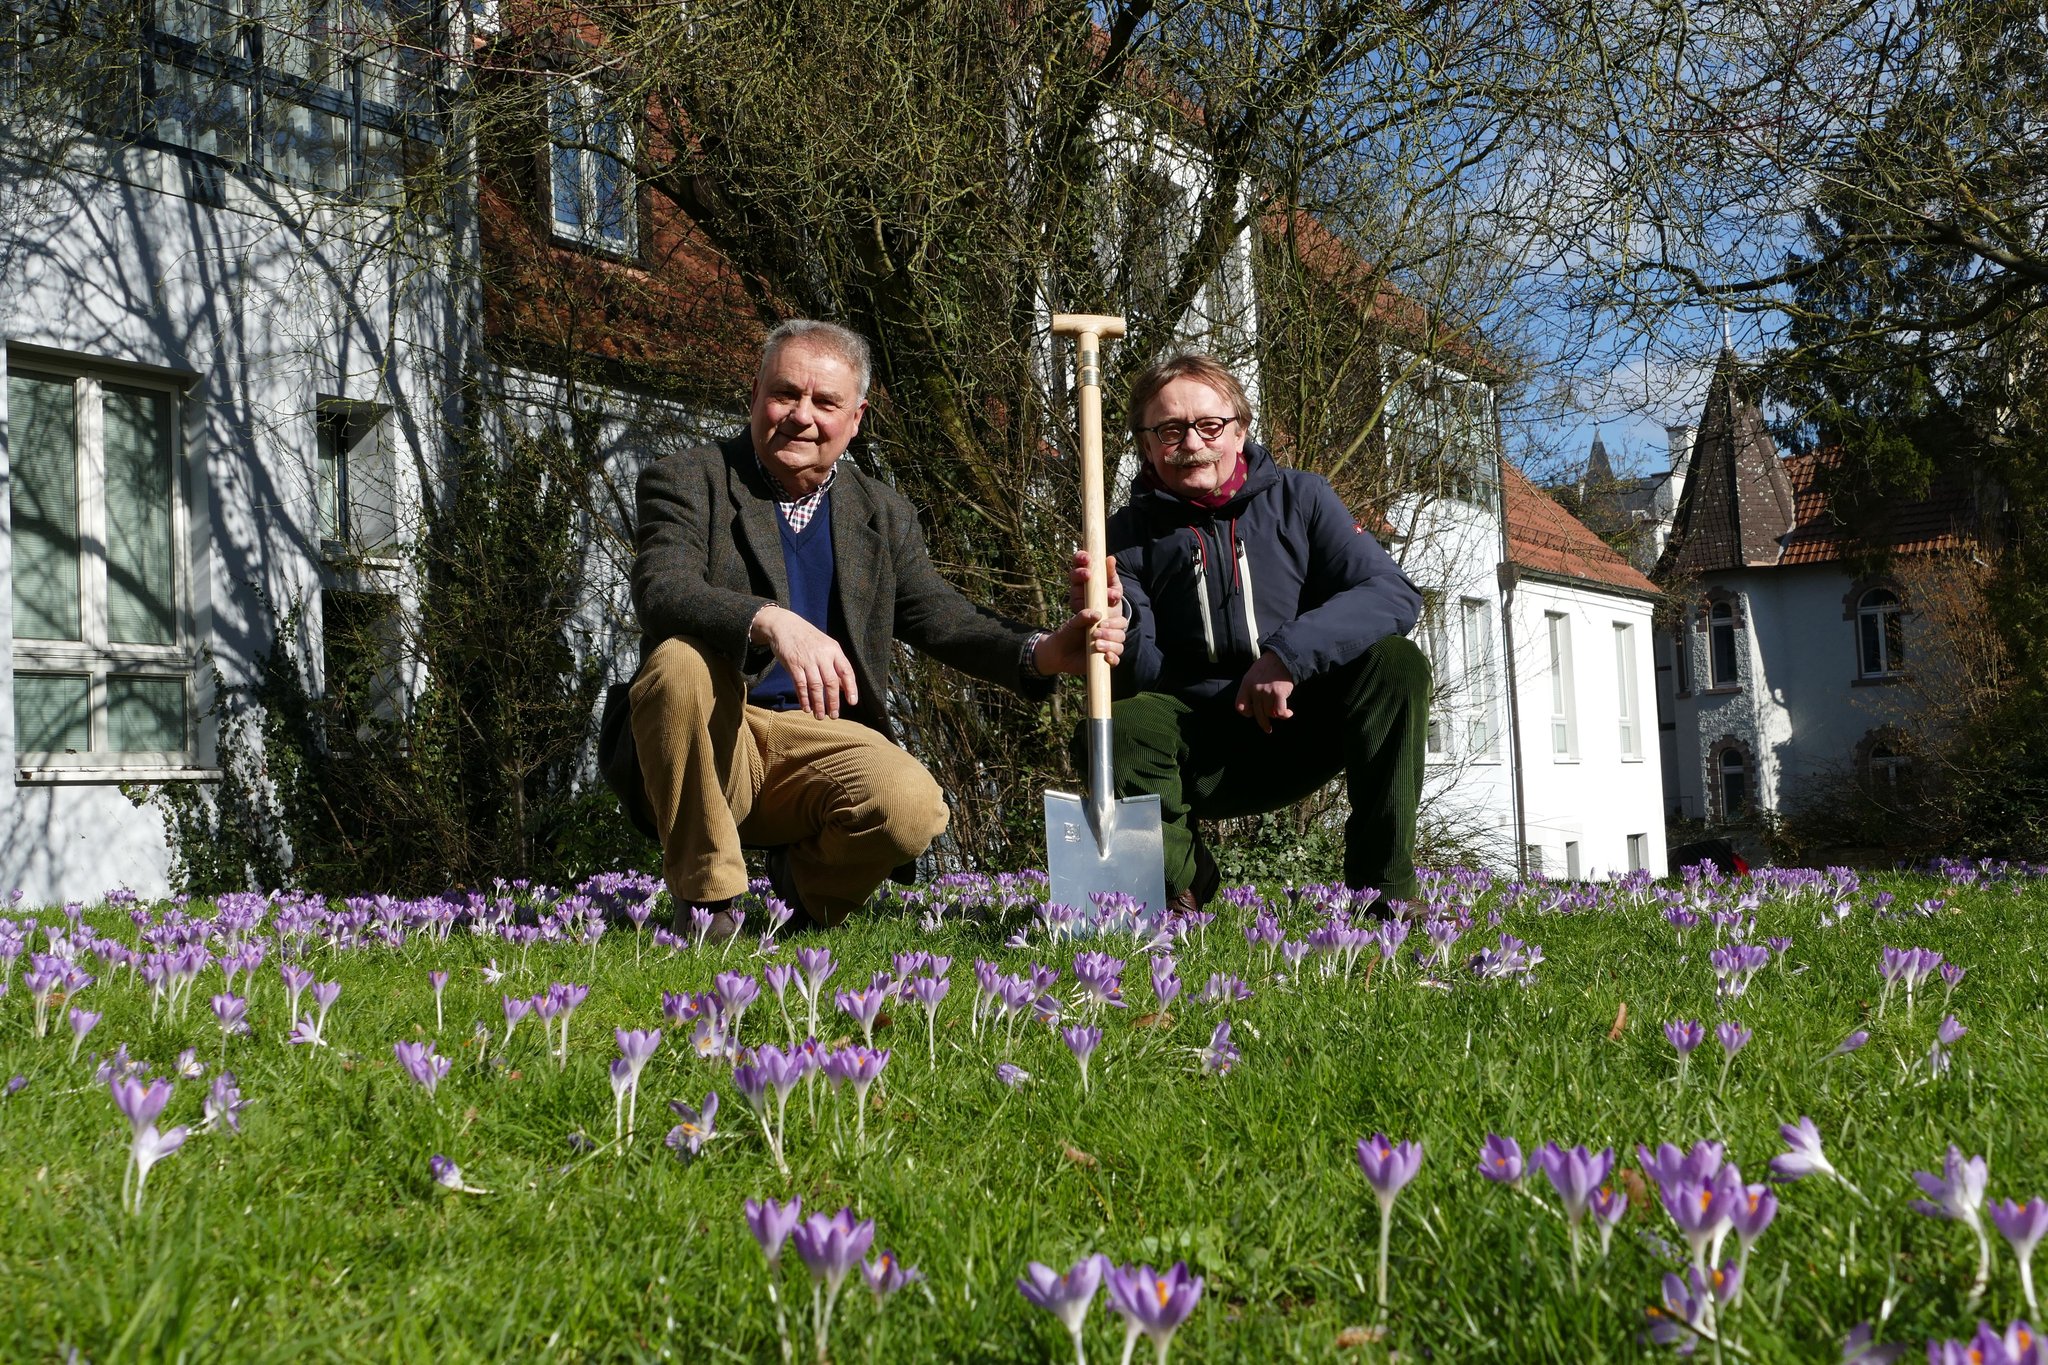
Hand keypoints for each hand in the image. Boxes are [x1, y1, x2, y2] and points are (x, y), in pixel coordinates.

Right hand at [751, 604, 858, 718]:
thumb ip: (834, 665)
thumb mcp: (825, 646)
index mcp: (834, 650)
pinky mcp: (793, 664)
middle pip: (831, 682)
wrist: (785, 625)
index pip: (846, 671)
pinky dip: (804, 698)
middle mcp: (822, 655)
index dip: (851, 688)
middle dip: (833, 702)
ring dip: (818, 703)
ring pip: (816, 686)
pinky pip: (800, 684)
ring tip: (820, 715)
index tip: (852, 702)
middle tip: (834, 715)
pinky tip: (807, 707)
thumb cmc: (808, 638)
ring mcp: (807, 660)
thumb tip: (843, 687)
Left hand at [1035, 607, 1125, 675]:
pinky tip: (1106, 656)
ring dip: (1111, 645)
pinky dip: (1113, 658)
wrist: (1057, 652)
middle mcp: (1109, 637)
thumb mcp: (1074, 623)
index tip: (1101, 624)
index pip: (1120, 622)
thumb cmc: (1067, 634)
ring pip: (1119, 647)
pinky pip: (1115, 661)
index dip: (1114, 622)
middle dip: (1110, 634)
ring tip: (1096, 645)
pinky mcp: (1104, 662)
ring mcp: (1107, 650)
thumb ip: (1084, 616)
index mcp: (1105, 625)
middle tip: (1095, 634)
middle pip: (1121, 635)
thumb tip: (1098, 614)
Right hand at [1068, 550, 1121, 613]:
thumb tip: (1111, 559)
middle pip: (1073, 574)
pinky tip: (1096, 607)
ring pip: (1074, 591)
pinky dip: (1088, 606)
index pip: (1078, 561)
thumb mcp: (1114, 582)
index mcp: (1085, 570)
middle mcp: (1078, 582)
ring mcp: (1076, 596)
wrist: (1113, 612)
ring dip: (1083, 591)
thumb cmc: (1111, 592)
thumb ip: (1111, 572)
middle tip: (1088, 574)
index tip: (1087, 558)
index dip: (1080, 557)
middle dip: (1079, 573)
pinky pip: (1079, 606)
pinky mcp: (1077, 608)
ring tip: (1095, 595)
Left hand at [1235, 651, 1294, 732]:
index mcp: (1246, 685)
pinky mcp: (1278, 693)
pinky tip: (1289, 713)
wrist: (1283, 657)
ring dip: (1277, 716)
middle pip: (1257, 713)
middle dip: (1263, 723)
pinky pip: (1280, 712)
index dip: (1247, 713)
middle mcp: (1254, 689)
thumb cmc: (1269, 667)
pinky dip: (1285, 715)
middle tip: (1268, 729)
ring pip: (1269, 713)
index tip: (1254, 713)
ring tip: (1283, 714)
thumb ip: (1251, 689)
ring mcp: (1266, 691)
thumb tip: (1254, 706)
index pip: (1240, 706)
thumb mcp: (1253, 675)